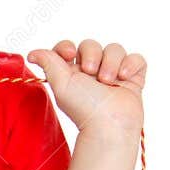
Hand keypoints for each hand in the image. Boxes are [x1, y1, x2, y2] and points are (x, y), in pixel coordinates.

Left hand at [26, 39, 145, 141]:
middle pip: (92, 44)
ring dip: (111, 62)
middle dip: (92, 55)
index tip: (70, 55)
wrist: (109, 125)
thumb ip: (48, 63)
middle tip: (92, 74)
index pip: (68, 47)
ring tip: (108, 81)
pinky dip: (132, 64)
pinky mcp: (133, 79)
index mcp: (72, 73)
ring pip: (114, 49)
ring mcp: (114, 74)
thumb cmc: (84, 108)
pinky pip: (136, 59)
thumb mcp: (60, 83)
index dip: (67, 47)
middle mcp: (92, 72)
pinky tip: (124, 77)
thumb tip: (32, 54)